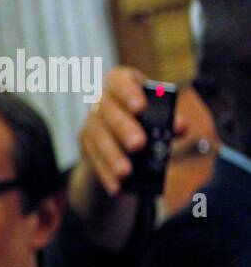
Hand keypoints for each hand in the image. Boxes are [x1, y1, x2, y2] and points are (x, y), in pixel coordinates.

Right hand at [67, 66, 189, 248]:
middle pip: (107, 112)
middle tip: (139, 144)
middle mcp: (101, 100)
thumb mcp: (157, 113)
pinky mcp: (85, 143)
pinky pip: (93, 159)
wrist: (120, 132)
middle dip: (123, 129)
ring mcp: (90, 121)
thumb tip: (180, 127)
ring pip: (98, 138)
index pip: (118, 80)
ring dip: (112, 156)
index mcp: (119, 82)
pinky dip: (105, 173)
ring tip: (126, 172)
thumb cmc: (144, 117)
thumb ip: (169, 118)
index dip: (128, 92)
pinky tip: (116, 186)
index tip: (140, 107)